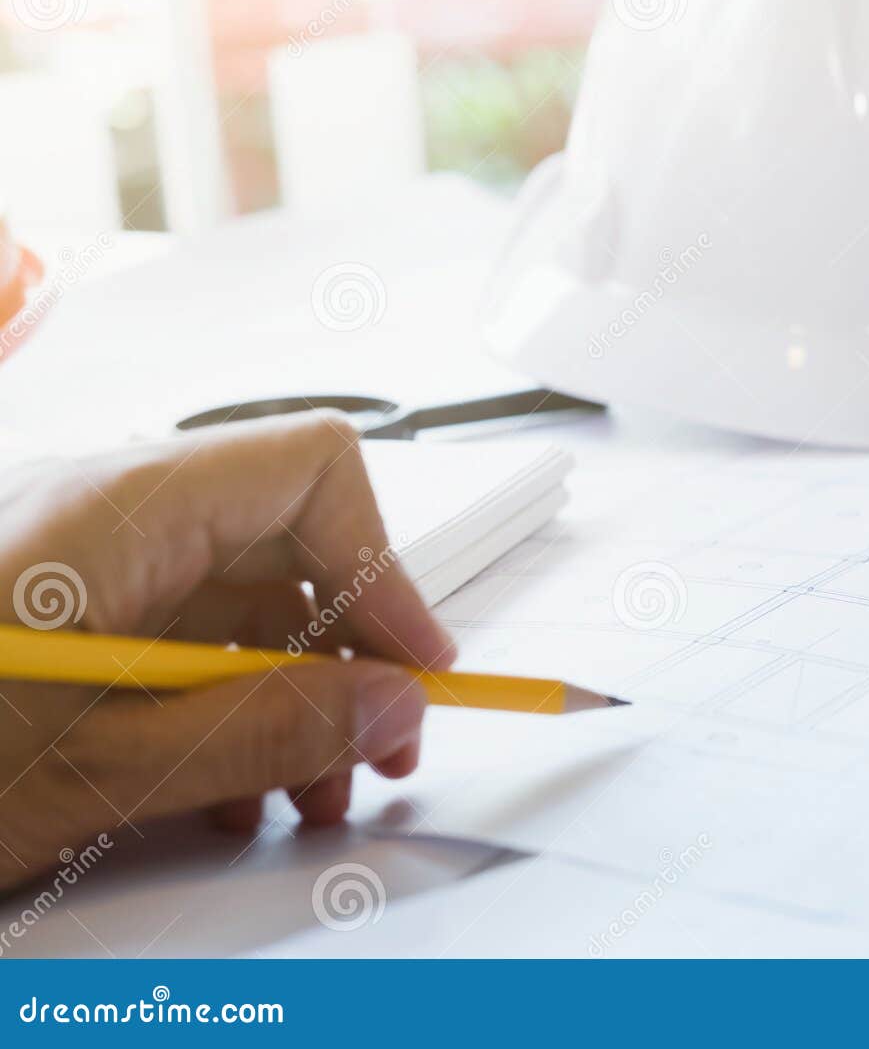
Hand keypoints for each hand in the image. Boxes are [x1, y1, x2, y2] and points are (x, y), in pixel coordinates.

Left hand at [0, 414, 455, 891]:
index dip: (384, 566)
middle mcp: (99, 512)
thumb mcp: (85, 771)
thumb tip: (386, 708)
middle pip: (287, 544)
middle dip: (347, 652)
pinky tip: (220, 782)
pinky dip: (227, 704)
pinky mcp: (62, 607)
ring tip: (299, 790)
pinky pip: (185, 632)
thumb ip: (258, 734)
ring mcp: (79, 560)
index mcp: (108, 512)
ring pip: (242, 598)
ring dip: (293, 694)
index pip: (310, 470)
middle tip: (375, 749)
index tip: (415, 667)